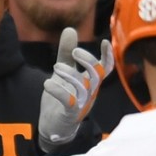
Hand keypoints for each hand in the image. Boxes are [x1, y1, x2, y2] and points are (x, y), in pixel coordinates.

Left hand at [38, 28, 112, 151]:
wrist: (53, 127)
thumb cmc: (62, 98)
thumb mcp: (63, 73)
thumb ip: (66, 53)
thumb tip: (70, 29)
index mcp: (91, 82)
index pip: (106, 68)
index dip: (108, 56)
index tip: (105, 41)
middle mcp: (90, 92)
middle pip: (97, 75)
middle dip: (88, 61)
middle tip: (74, 52)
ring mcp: (82, 104)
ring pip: (84, 87)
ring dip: (70, 74)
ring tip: (56, 67)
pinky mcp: (70, 114)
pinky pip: (69, 102)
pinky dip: (59, 91)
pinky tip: (47, 84)